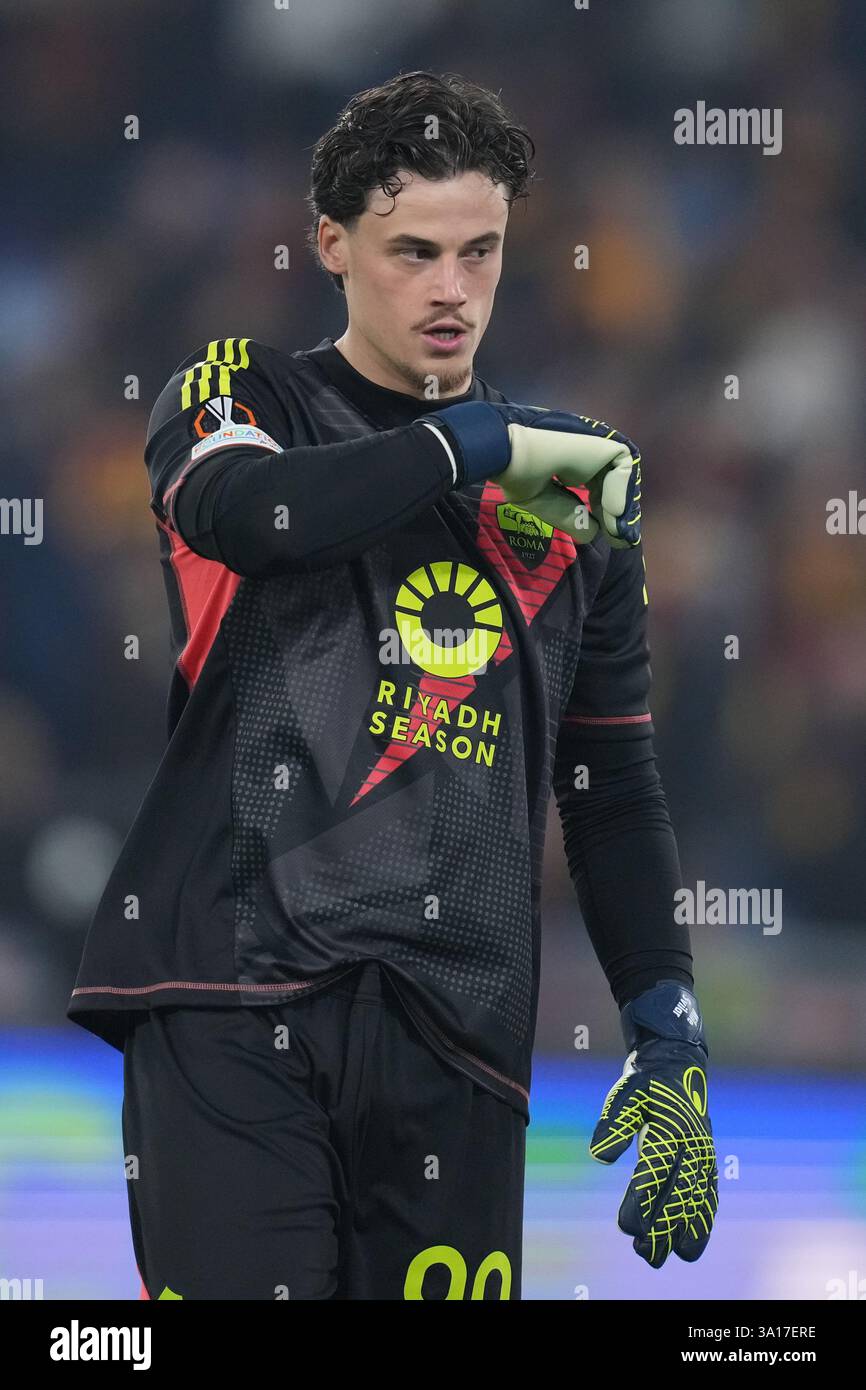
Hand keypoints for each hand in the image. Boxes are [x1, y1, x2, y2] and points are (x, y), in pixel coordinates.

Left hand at [590, 983, 718, 1267]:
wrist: (679, 1063)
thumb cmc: (646, 1082)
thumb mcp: (625, 1094)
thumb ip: (613, 1124)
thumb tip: (600, 1156)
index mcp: (670, 1125)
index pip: (655, 1168)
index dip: (642, 1199)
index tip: (627, 1227)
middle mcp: (692, 1142)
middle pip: (680, 1191)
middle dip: (663, 1225)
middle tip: (643, 1251)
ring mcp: (704, 1153)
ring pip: (699, 1198)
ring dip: (684, 1230)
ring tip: (665, 1257)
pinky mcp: (707, 1160)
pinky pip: (710, 1195)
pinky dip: (702, 1221)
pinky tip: (689, 1245)